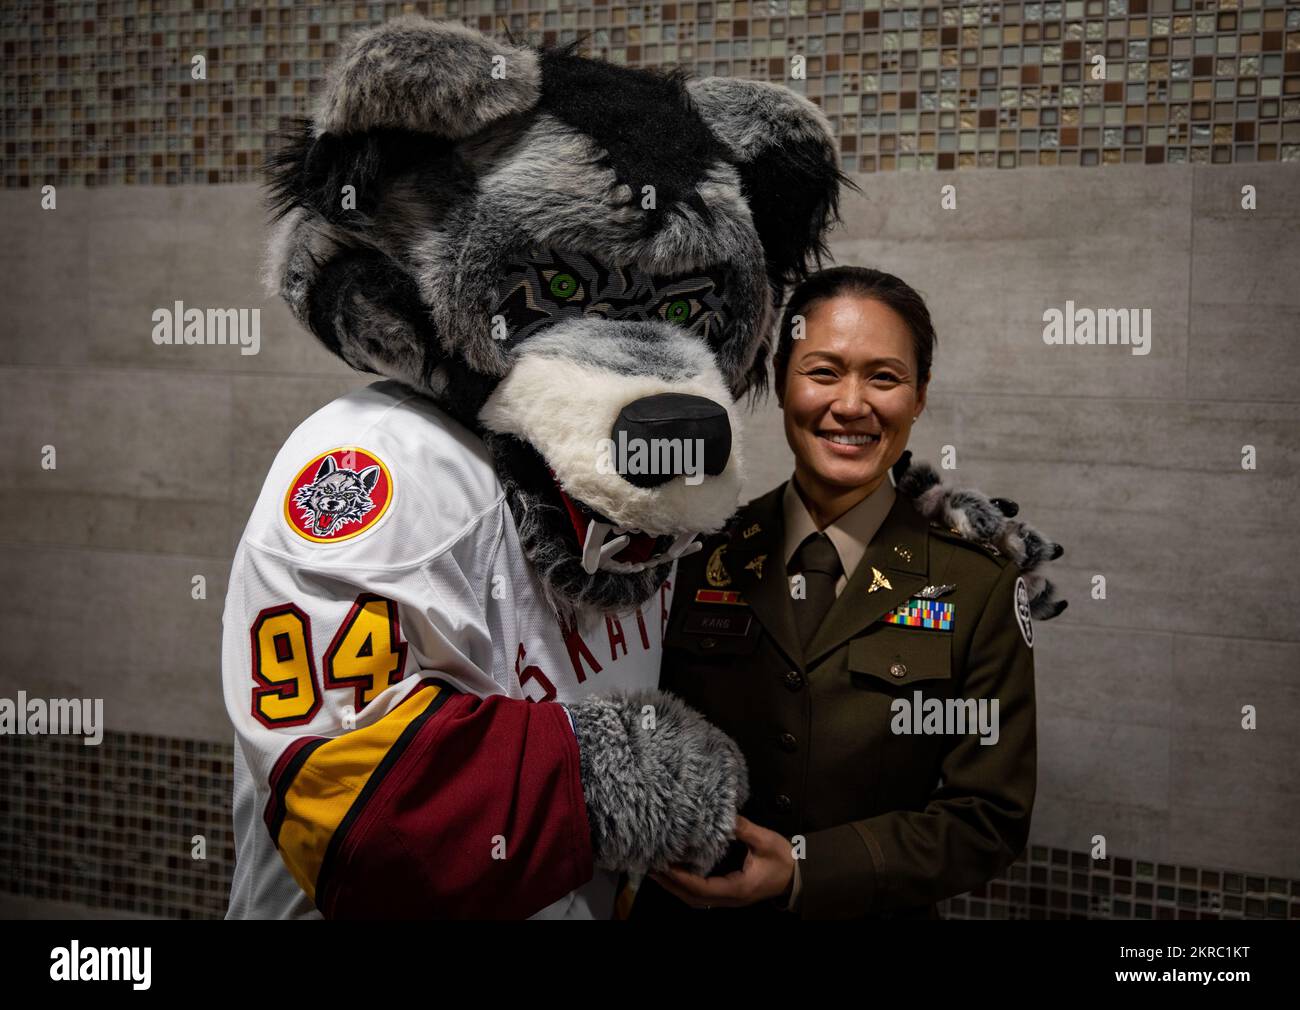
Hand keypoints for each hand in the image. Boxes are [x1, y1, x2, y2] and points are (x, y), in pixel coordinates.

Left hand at [649, 816, 794, 908]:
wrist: (799, 877)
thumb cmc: (783, 860)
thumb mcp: (766, 841)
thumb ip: (745, 829)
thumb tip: (725, 814)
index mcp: (736, 888)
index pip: (702, 888)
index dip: (681, 878)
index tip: (664, 866)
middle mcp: (729, 899)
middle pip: (693, 898)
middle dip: (670, 884)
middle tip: (651, 868)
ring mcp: (729, 899)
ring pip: (696, 899)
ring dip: (675, 887)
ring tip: (658, 870)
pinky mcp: (729, 894)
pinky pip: (702, 895)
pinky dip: (686, 886)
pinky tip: (677, 874)